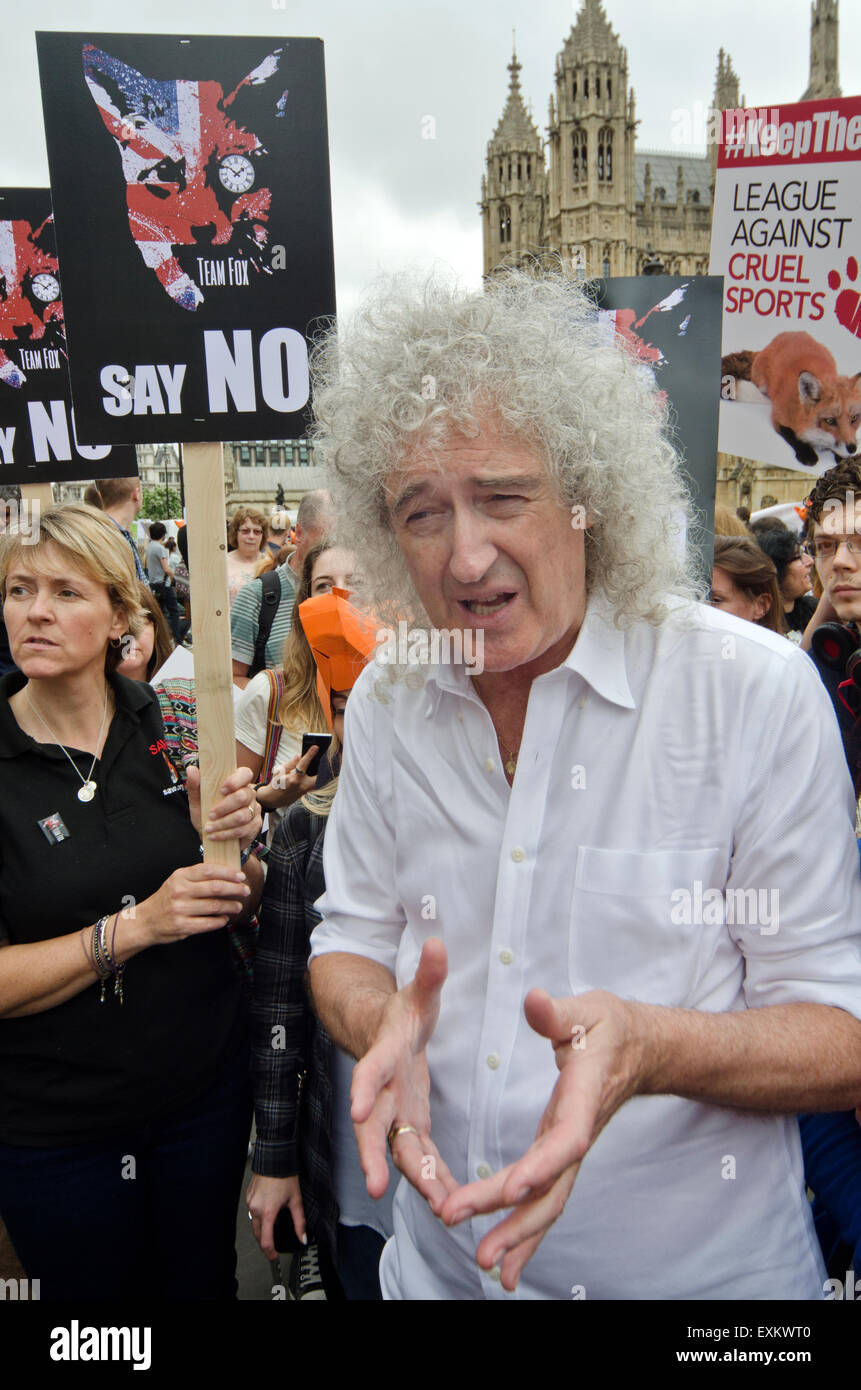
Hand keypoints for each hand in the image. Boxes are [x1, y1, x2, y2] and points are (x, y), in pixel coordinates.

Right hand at [136, 862, 251, 943]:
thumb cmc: (167, 898)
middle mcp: (180, 891)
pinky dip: (220, 921)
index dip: (228, 873)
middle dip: (235, 889)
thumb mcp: (177, 881)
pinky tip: (225, 918)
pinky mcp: (183, 926)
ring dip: (231, 906)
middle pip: (215, 888)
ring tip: (238, 906)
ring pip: (215, 906)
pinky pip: (208, 923)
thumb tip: (227, 874)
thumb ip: (197, 877)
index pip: (209, 871)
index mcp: (180, 876)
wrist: (145, 920)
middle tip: (245, 891)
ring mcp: (181, 909)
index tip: (241, 876)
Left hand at [186, 765, 261, 850]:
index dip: (235, 781)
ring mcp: (254, 809)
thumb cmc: (206, 815)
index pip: (245, 774)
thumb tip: (192, 769)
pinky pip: (243, 830)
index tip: (222, 790)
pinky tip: (215, 836)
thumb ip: (195, 786)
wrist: (212, 835)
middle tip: (211, 815)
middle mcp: (249, 793)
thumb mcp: (197, 801)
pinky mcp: (255, 824)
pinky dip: (226, 834)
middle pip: (243, 796)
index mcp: (237, 782)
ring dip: (223, 824)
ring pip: (242, 816)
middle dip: (225, 808)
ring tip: (209, 828)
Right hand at [246, 1172, 305, 1261]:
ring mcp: (250, 1202)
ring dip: (262, 1227)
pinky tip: (268, 1209)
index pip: (265, 1241)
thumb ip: (299, 1222)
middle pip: (257, 1234)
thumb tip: (302, 1237)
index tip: (274, 1256)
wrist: (274, 1159)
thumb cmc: (285, 1176)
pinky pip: (252, 1211)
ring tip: (273, 1222)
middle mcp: (256, 1208)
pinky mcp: (248, 1197)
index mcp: (268, 1212)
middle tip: (274, 1245)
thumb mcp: (296, 1200)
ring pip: (254, 1223)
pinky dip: (259, 1215)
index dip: (270, 1252)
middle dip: (265, 1242)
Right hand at [258, 749, 319, 809]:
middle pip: (318, 776)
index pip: (304, 764)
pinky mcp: (306, 793)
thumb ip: (291, 763)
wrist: (274, 799)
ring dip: (317, 773)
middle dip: (321, 768)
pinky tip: (313, 772)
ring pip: (317, 781)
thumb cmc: (276, 783)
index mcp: (293, 779)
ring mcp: (305, 791)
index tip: (316, 747)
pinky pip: (314, 784)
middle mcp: (301, 786)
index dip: (310, 754)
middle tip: (321, 760)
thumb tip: (300, 755)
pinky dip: (314, 778)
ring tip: (317, 765)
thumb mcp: (280, 771)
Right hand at [351, 938, 458, 1215]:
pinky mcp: (409, 1124)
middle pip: (372, 1124)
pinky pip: (417, 1155)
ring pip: (396, 1148)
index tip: (358, 1109)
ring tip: (437, 1206)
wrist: (385, 1033)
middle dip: (373, 1154)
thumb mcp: (418, 993)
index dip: (364, 1088)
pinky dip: (430, 1178)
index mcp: (384, 1054)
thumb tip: (438, 944)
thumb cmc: (403, 1013)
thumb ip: (429, 974)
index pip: (369, 1070)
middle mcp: (383, 1089)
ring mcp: (395, 1111)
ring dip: (413, 1177)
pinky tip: (448, 1204)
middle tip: (376, 1185)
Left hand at [440, 988, 647, 1291]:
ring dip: (518, 1234)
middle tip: (468, 1233)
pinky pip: (545, 1198)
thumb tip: (534, 1001)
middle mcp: (578, 1131)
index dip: (543, 1164)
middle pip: (551, 1184)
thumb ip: (556, 1011)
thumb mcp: (586, 1008)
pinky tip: (507, 1262)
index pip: (567, 1138)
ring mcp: (570, 1148)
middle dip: (512, 1213)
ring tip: (485, 1265)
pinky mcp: (560, 1155)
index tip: (513, 1188)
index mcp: (583, 1096)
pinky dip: (526, 1231)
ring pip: (548, 1201)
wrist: (641, 1049)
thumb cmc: (610, 1027)